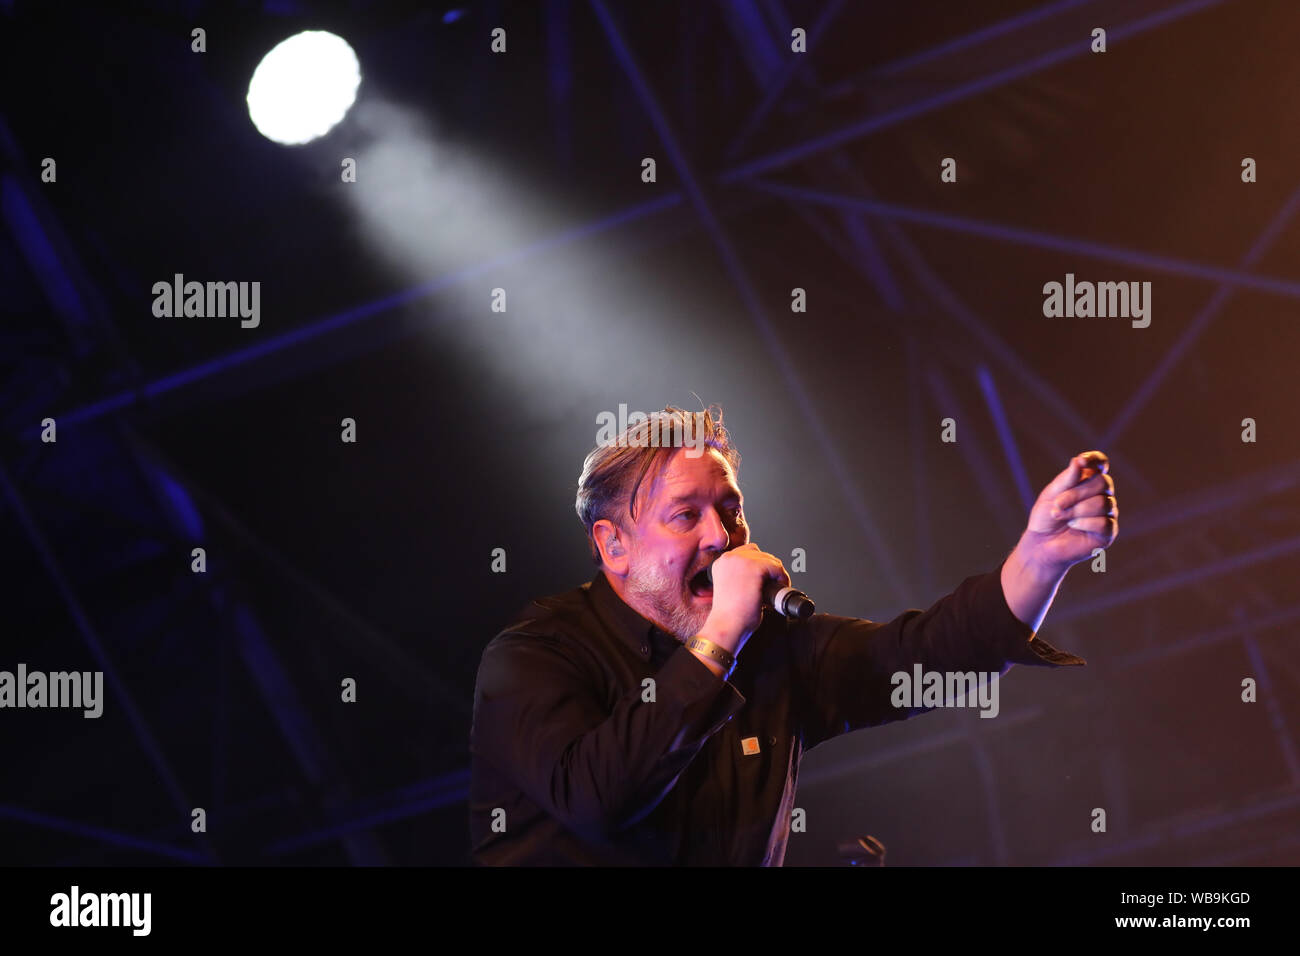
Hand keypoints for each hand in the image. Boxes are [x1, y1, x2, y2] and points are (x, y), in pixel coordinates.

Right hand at [698, 543, 789, 653]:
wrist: (726, 626)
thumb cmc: (730, 616)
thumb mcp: (731, 589)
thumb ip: (741, 577)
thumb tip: (762, 576)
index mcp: (722, 563)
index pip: (746, 553)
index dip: (759, 565)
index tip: (765, 579)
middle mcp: (729, 558)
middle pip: (758, 553)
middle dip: (768, 568)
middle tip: (773, 585)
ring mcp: (741, 561)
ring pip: (769, 559)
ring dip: (776, 572)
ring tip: (777, 587)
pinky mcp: (754, 568)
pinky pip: (776, 567)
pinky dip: (782, 577)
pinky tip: (780, 588)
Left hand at [1020, 451, 1118, 570]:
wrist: (1041, 544)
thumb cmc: (1046, 517)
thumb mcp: (1052, 494)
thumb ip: (1067, 479)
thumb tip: (1078, 461)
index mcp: (1088, 481)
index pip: (1101, 464)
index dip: (1095, 460)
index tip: (1081, 461)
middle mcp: (1103, 495)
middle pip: (1102, 483)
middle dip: (1076, 493)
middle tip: (1057, 504)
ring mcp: (1108, 513)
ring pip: (1103, 503)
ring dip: (1076, 510)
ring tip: (1060, 516)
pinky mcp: (1109, 532)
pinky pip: (1103, 522)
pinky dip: (1083, 523)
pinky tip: (1073, 526)